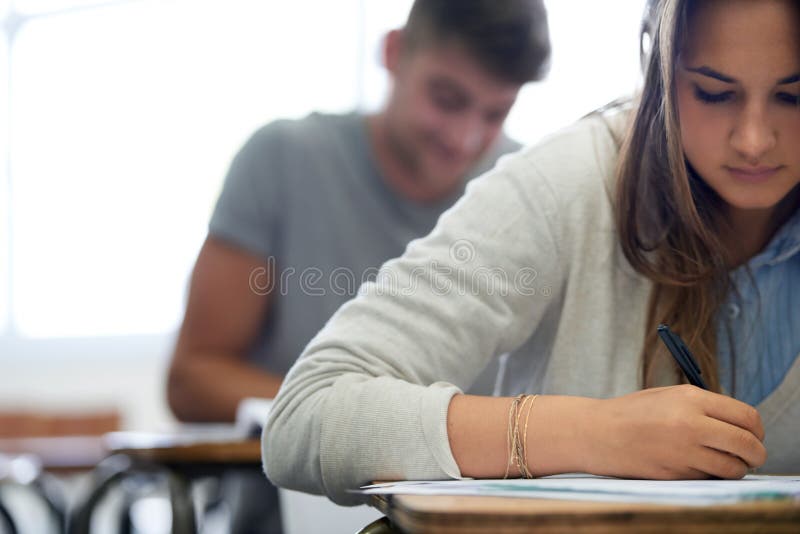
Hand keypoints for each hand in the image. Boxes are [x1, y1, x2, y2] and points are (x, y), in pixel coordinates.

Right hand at [583, 385, 766, 478]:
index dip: (756, 430)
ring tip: (725, 463)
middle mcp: (691, 424)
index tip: (753, 436)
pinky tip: (696, 466)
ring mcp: (683, 452)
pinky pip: (708, 478)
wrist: (597, 433)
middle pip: (747, 445)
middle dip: (755, 454)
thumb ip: (704, 407)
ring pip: (732, 468)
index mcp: (691, 399)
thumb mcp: (669, 396)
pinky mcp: (674, 474)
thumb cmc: (633, 413)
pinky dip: (710, 476)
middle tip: (751, 456)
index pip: (746, 417)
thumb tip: (740, 425)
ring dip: (735, 469)